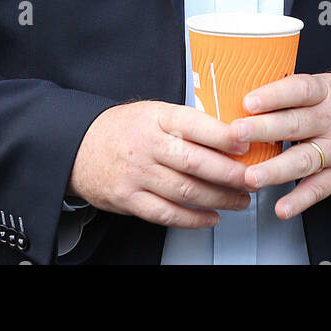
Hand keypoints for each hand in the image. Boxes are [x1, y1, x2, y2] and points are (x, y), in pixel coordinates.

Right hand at [67, 101, 252, 227]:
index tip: (246, 143)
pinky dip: (193, 219)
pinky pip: (166, 214)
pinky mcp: (128, 199)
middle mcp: (147, 145)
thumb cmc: (123, 129)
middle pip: (195, 162)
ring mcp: (137, 174)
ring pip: (185, 191)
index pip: (195, 124)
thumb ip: (186, 124)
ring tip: (239, 200)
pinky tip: (211, 217)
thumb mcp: (153, 112)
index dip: (223, 136)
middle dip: (230, 174)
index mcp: (157, 117)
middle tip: (252, 179)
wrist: (78, 146)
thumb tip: (230, 136)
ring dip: (219, 199)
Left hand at [233, 72, 330, 219]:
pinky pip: (320, 189)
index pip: (299, 90)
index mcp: (326, 94)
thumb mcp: (329, 86)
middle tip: (236, 134)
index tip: (249, 101)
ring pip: (304, 160)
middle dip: (263, 130)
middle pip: (295, 124)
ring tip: (250, 177)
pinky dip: (300, 200)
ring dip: (275, 170)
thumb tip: (248, 98)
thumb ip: (295, 94)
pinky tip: (282, 208)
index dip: (274, 95)